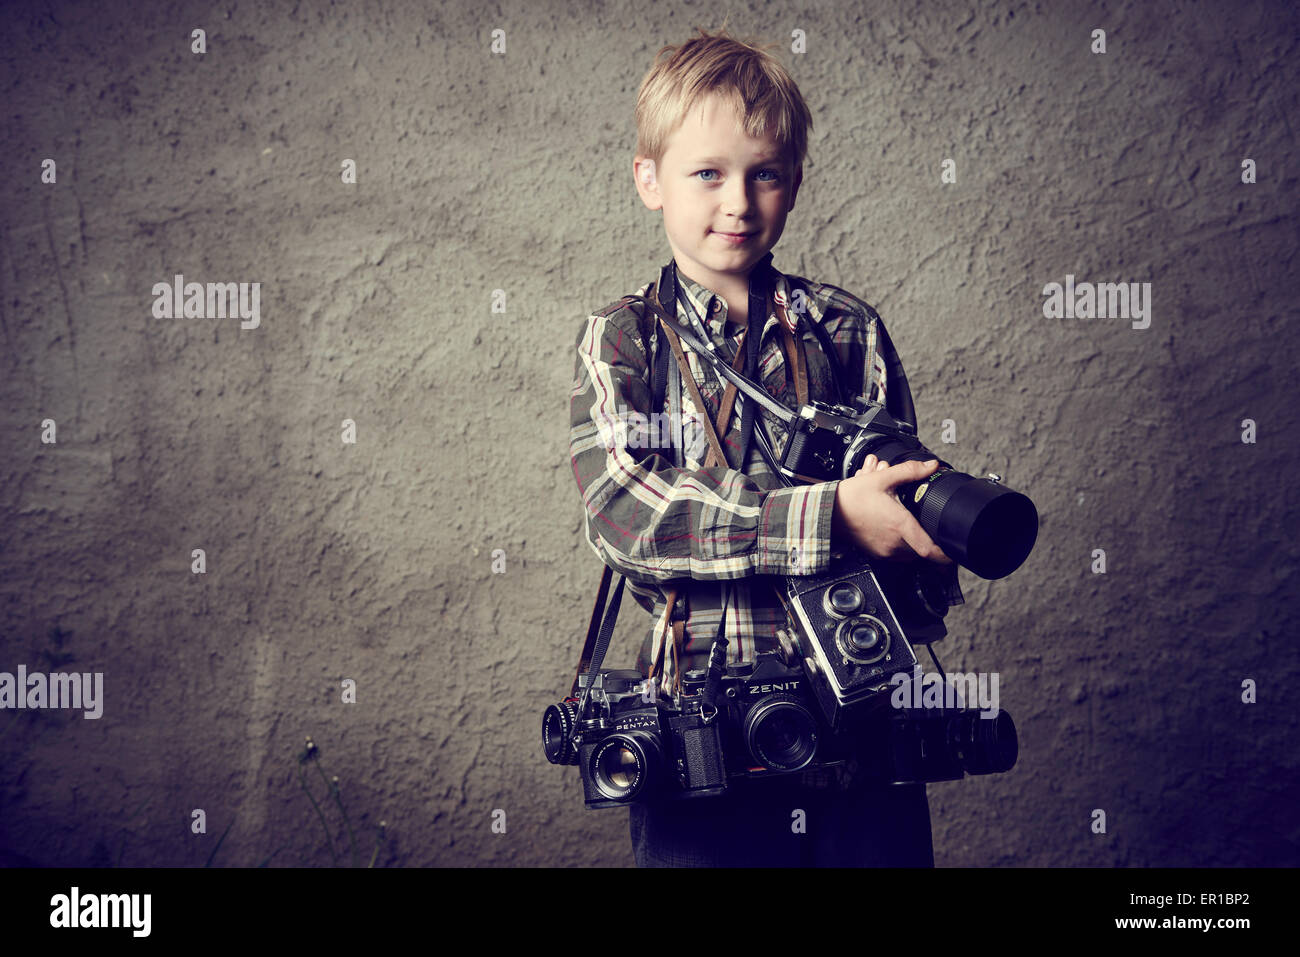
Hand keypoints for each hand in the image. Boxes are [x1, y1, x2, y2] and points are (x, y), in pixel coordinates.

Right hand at [831, 455, 952, 564]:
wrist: (829, 511)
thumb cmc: (851, 498)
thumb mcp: (883, 479)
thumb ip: (910, 471)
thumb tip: (931, 466)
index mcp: (900, 525)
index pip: (929, 550)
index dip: (945, 555)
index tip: (954, 552)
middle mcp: (894, 542)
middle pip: (923, 551)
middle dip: (929, 540)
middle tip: (929, 527)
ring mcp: (885, 551)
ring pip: (911, 554)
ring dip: (916, 543)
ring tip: (911, 526)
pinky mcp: (877, 554)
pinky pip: (898, 555)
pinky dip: (903, 546)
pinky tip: (896, 530)